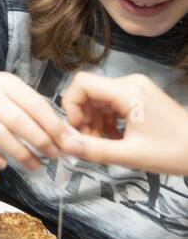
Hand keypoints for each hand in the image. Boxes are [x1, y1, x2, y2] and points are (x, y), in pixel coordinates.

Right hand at [0, 72, 77, 170]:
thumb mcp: (17, 102)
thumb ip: (40, 117)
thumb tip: (70, 139)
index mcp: (5, 82)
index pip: (34, 104)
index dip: (53, 126)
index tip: (69, 144)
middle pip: (17, 120)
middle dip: (40, 141)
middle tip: (54, 156)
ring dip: (20, 153)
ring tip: (35, 166)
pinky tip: (3, 165)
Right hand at [58, 72, 187, 175]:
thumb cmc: (173, 152)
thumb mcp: (130, 155)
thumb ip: (94, 150)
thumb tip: (64, 146)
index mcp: (127, 91)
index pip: (81, 84)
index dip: (70, 105)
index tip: (76, 130)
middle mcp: (130, 83)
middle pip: (89, 92)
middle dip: (83, 117)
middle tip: (87, 143)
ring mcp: (136, 89)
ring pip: (99, 99)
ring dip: (94, 121)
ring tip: (101, 144)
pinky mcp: (141, 97)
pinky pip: (112, 103)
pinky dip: (107, 120)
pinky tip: (114, 139)